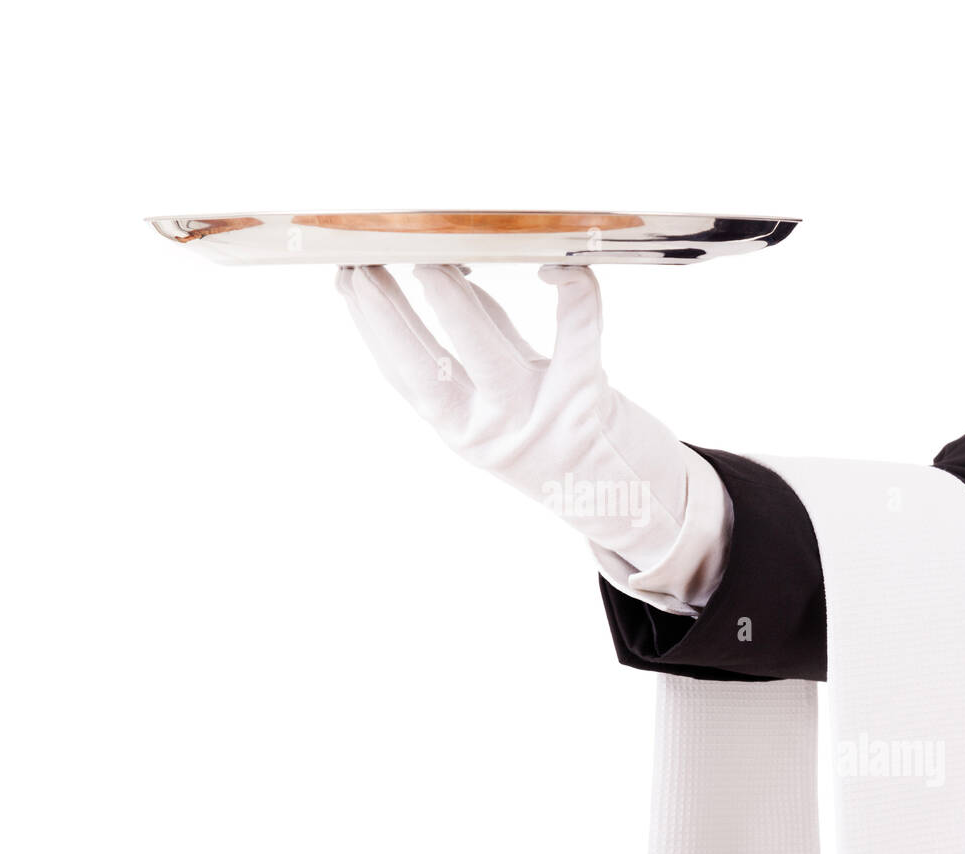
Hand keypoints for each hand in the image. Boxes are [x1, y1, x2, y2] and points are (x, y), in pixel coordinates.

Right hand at [336, 263, 688, 572]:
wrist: (616, 485)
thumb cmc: (549, 429)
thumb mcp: (496, 400)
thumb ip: (471, 344)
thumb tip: (441, 272)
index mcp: (461, 430)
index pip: (404, 376)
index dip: (373, 329)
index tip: (348, 280)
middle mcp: (492, 429)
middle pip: (432, 368)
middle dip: (393, 313)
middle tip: (369, 262)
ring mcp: (538, 418)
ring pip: (489, 353)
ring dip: (456, 302)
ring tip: (431, 258)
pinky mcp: (587, 399)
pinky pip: (579, 336)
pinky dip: (574, 294)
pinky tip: (556, 266)